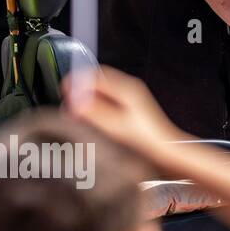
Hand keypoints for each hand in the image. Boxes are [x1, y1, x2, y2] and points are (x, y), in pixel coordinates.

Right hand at [62, 66, 184, 152]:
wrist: (166, 156)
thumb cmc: (147, 142)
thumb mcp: (115, 126)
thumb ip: (92, 111)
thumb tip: (72, 100)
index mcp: (126, 88)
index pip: (94, 74)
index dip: (76, 81)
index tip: (64, 92)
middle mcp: (128, 91)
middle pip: (96, 83)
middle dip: (79, 93)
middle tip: (68, 106)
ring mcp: (129, 102)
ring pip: (100, 95)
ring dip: (86, 103)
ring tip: (77, 116)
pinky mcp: (128, 113)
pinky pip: (105, 105)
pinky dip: (94, 111)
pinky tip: (91, 125)